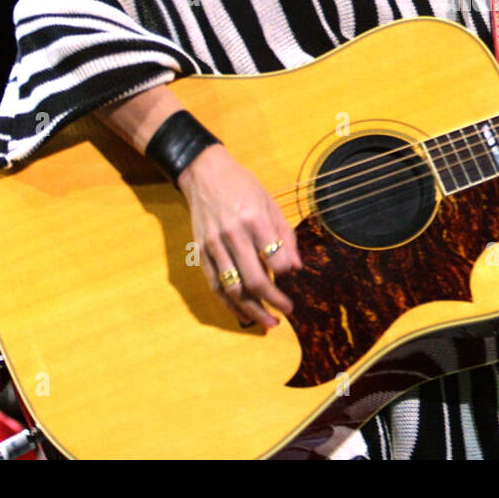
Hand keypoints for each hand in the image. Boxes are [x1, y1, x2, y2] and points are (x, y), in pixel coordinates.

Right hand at [177, 145, 302, 330]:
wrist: (204, 174)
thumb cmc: (243, 186)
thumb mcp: (270, 203)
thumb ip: (285, 235)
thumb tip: (297, 268)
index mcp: (254, 219)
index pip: (274, 256)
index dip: (286, 272)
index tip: (294, 280)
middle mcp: (232, 235)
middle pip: (254, 279)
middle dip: (274, 300)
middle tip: (287, 312)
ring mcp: (214, 246)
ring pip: (233, 289)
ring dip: (252, 310)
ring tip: (268, 323)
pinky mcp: (201, 254)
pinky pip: (215, 286)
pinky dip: (229, 305)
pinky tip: (243, 314)